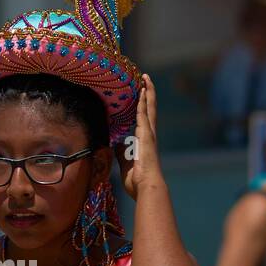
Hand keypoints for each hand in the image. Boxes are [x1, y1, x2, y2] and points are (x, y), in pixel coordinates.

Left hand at [114, 73, 160, 199]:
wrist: (146, 187)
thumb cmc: (137, 180)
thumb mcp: (125, 163)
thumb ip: (121, 152)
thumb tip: (116, 143)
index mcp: (144, 141)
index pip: (144, 118)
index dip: (143, 104)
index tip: (141, 92)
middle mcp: (149, 135)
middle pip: (149, 108)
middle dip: (148, 93)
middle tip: (145, 78)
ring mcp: (149, 134)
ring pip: (149, 108)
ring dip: (147, 92)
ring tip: (145, 78)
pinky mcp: (147, 136)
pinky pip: (143, 115)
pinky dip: (143, 102)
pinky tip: (142, 91)